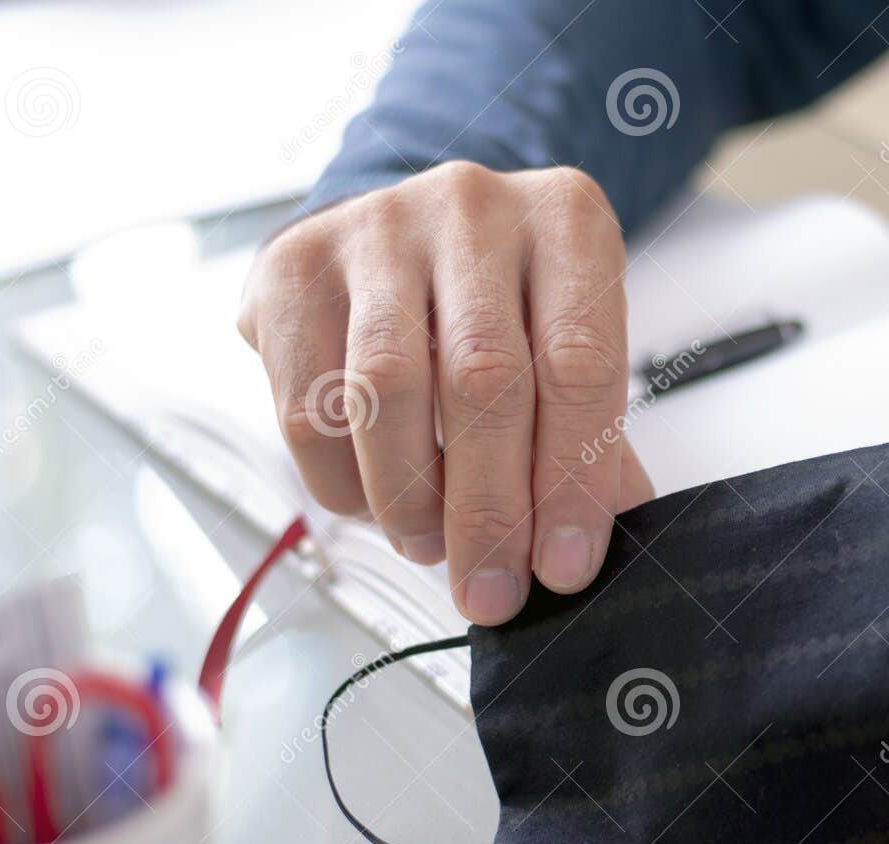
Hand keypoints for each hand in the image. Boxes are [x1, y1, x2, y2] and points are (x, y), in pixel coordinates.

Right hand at [238, 162, 648, 624]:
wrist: (410, 232)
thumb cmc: (507, 304)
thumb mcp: (572, 349)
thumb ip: (593, 445)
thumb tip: (594, 553)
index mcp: (568, 223)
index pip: (578, 366)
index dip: (570, 484)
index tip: (563, 567)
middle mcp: (474, 207)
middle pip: (483, 381)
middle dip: (489, 512)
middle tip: (492, 590)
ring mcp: (377, 226)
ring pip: (386, 391)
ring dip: (411, 500)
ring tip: (432, 546)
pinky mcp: (294, 266)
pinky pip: (312, 403)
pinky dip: (343, 482)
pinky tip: (376, 505)